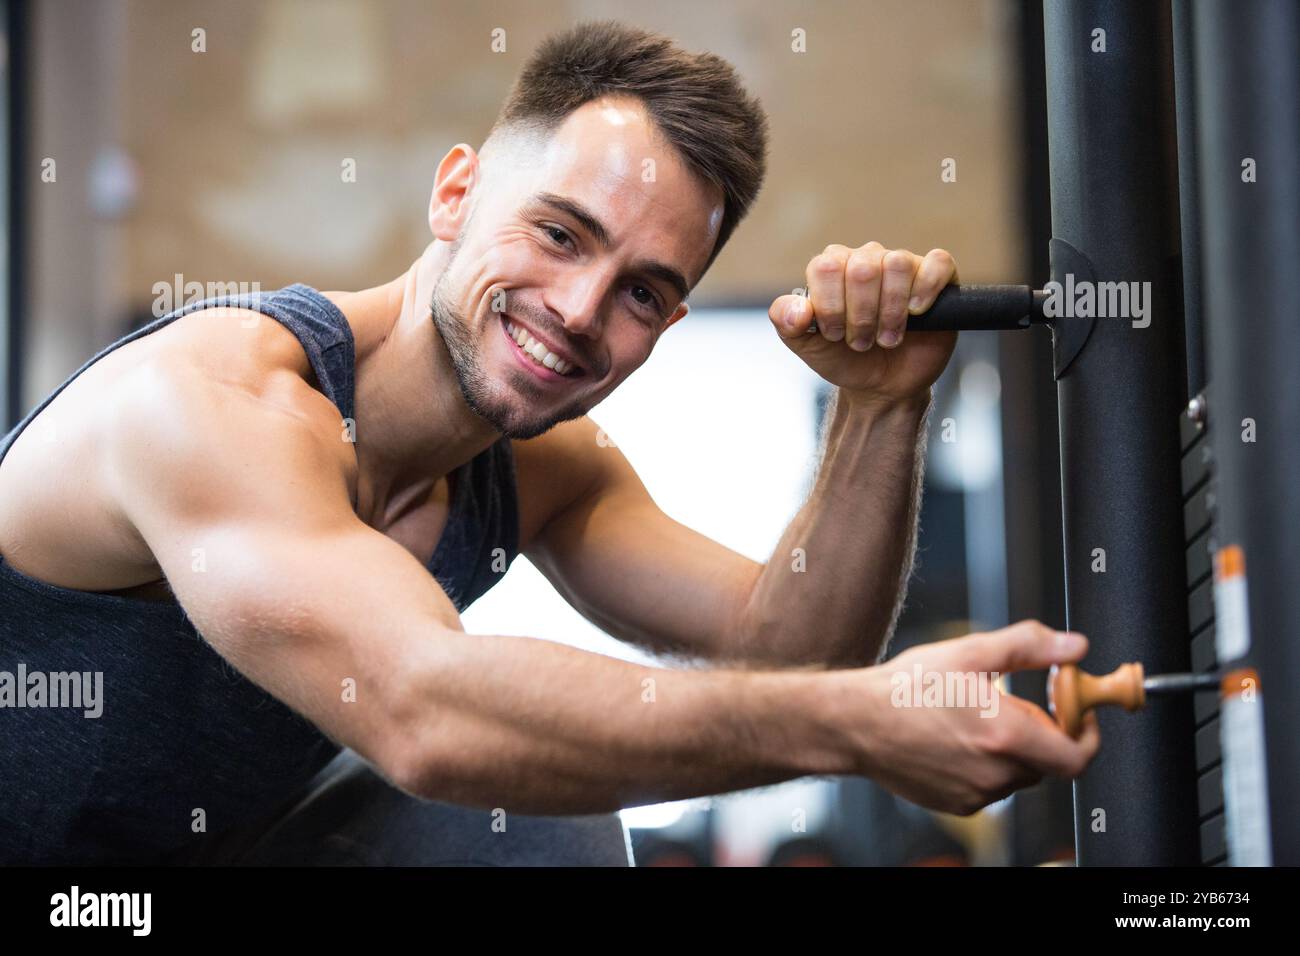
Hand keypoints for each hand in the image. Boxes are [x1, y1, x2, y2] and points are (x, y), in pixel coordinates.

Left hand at [769, 243, 959, 406]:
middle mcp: (866, 258)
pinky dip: (926, 289)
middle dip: (861, 316)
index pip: (826, 268)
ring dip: (891, 313)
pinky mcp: (935, 277)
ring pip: (897, 265)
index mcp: (831, 266)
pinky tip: (916, 313)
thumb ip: (787, 322)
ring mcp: (902, 265)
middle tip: (861, 341)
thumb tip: (798, 310)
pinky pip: (937, 263)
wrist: (881, 386)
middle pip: (862, 268)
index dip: (831, 307)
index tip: (834, 335)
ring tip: (887, 339)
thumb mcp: (806, 346)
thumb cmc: (844, 359)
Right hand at [827, 620, 1100, 815]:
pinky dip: (986, 764)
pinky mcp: (958, 805)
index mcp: (1005, 734)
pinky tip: (955, 738)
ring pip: (1018, 773)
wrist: (854, 724)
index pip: (1078, 754)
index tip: (1075, 709)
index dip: (1087, 732)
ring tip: (972, 716)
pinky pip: (990, 786)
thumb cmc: (905, 687)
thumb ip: (1029, 647)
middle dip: (1041, 731)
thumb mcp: (969, 652)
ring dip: (1011, 748)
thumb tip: (1074, 647)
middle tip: (1013, 702)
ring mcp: (977, 795)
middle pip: (1048, 761)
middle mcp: (996, 773)